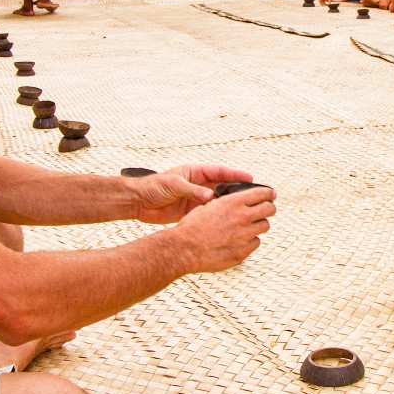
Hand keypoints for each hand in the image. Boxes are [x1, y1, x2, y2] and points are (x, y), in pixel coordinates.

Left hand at [131, 164, 253, 223]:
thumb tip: (210, 197)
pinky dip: (218, 216)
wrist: (138, 202)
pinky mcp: (192, 211)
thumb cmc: (153, 187)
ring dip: (230, 205)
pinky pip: (209, 212)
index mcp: (195, 172)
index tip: (251, 178)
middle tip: (255, 195)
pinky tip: (230, 221)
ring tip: (247, 210)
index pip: (220, 172)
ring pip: (218, 201)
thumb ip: (192, 190)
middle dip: (238, 190)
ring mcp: (196, 198)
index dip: (236, 175)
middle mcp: (198, 184)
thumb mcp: (174, 185)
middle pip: (223, 186)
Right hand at [172, 186, 275, 272]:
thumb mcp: (208, 206)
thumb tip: (237, 202)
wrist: (184, 249)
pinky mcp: (243, 252)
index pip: (262, 194)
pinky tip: (239, 240)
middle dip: (269, 208)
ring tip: (249, 226)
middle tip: (267, 209)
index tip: (271, 195)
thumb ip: (226, 204)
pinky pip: (255, 242)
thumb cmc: (192, 227)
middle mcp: (242, 217)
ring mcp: (245, 236)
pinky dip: (250, 241)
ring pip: (264, 226)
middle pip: (269, 209)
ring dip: (258, 224)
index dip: (269, 193)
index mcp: (233, 202)